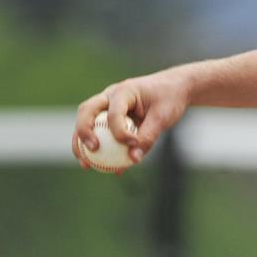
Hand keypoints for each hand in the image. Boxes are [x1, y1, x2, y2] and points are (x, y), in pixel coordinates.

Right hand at [72, 70, 191, 170]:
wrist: (174, 88)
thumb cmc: (169, 99)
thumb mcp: (162, 117)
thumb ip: (148, 137)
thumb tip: (133, 159)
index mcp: (124, 91)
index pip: (114, 113)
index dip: (120, 132)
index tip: (133, 144)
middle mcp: (110, 96)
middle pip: (87, 111)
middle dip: (85, 131)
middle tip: (93, 149)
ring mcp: (107, 106)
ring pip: (87, 122)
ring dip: (81, 143)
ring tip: (85, 165)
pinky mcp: (110, 117)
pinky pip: (100, 133)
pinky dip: (99, 149)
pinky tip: (102, 168)